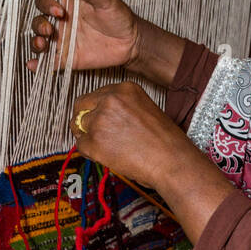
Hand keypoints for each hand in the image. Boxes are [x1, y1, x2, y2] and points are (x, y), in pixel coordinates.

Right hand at [28, 0, 140, 72]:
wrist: (131, 41)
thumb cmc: (119, 16)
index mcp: (66, 5)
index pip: (45, 2)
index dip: (46, 5)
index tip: (59, 11)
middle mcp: (61, 23)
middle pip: (38, 22)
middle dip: (39, 25)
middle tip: (49, 30)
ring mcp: (63, 42)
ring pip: (40, 42)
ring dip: (35, 43)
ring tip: (42, 45)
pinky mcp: (68, 59)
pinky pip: (49, 62)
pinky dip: (39, 65)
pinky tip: (33, 66)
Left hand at [71, 82, 234, 241]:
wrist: (172, 161)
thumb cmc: (165, 141)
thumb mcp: (145, 110)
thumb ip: (122, 108)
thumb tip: (101, 118)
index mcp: (124, 88)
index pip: (94, 95)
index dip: (93, 110)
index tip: (98, 121)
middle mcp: (110, 99)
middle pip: (80, 107)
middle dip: (84, 121)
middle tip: (95, 135)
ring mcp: (100, 119)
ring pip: (78, 127)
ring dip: (88, 138)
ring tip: (108, 148)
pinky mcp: (94, 141)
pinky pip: (80, 146)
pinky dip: (90, 153)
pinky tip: (107, 156)